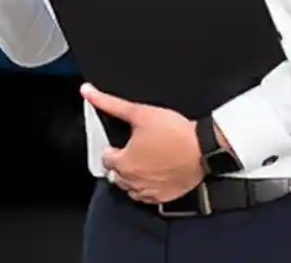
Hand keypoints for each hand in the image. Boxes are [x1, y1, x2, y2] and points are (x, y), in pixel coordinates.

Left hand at [81, 83, 204, 204]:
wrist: (203, 149)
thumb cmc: (173, 132)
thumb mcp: (140, 113)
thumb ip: (111, 103)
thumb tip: (87, 91)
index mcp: (123, 162)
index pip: (105, 158)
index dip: (113, 148)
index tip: (123, 142)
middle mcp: (131, 181)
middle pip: (116, 174)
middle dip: (121, 162)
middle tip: (136, 149)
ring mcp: (147, 192)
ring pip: (130, 187)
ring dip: (132, 176)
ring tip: (145, 161)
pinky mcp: (163, 198)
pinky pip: (146, 196)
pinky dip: (147, 187)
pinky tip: (156, 173)